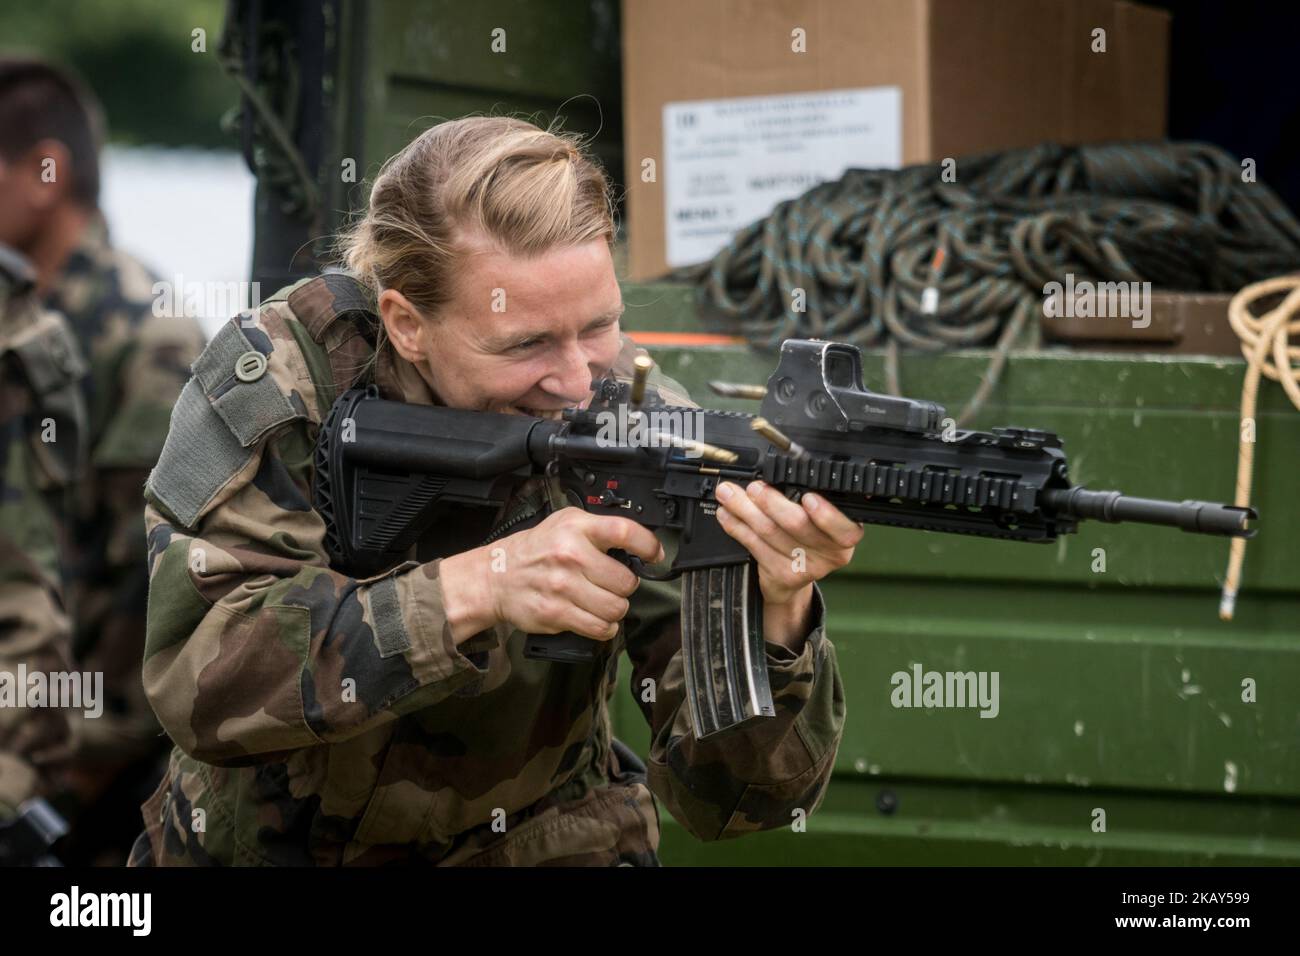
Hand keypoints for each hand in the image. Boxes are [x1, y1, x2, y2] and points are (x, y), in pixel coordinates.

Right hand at [483, 508, 662, 640]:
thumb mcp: (566, 523)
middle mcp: (570, 555)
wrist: (496, 576)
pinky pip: (599, 628)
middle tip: (613, 584)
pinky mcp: (556, 613)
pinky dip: (604, 627)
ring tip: (604, 601)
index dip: (648, 545)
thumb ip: (600, 529)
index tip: (654, 555)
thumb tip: (640, 544)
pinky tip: (596, 618)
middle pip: (626, 581)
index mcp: (577, 528)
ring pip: (616, 608)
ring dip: (616, 609)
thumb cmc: (536, 550)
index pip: (624, 532)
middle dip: (625, 586)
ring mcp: (563, 586)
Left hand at [714, 480, 863, 606]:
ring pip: (771, 533)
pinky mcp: (782, 575)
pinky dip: (737, 527)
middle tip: (754, 487)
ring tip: (729, 494)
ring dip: (745, 510)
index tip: (808, 498)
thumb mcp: (818, 518)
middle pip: (799, 525)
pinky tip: (727, 515)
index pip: (843, 528)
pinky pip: (755, 546)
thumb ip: (806, 499)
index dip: (826, 514)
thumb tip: (775, 473)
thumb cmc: (807, 536)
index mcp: (845, 534)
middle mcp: (831, 553)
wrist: (793, 577)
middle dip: (772, 502)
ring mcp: (806, 567)